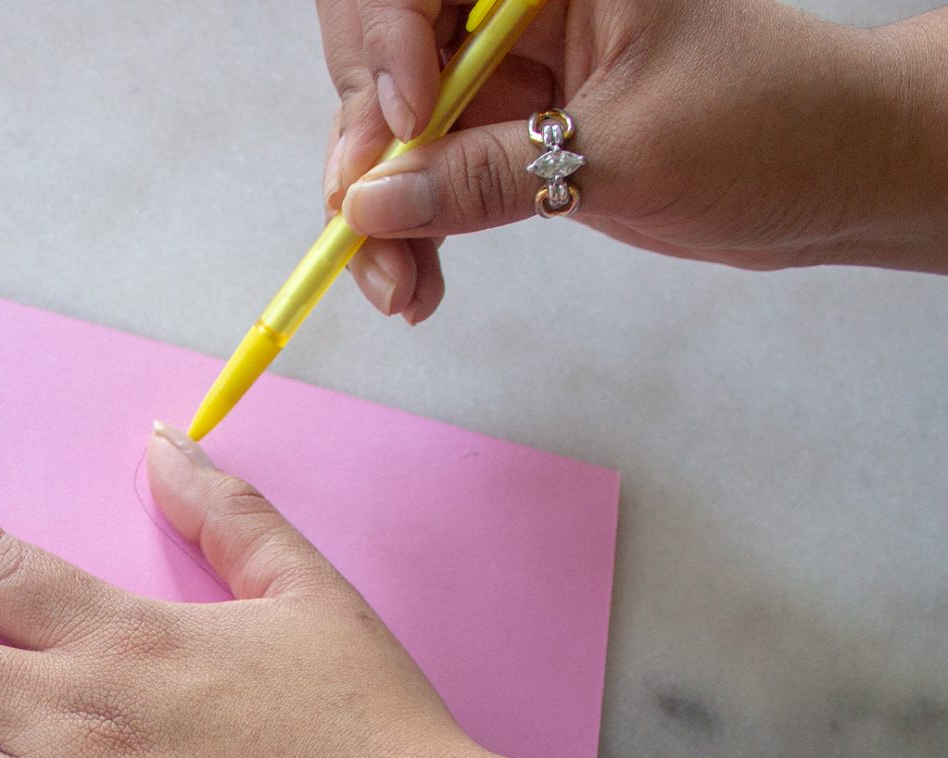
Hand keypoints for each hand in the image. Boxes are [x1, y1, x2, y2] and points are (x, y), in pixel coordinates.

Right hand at [320, 0, 947, 322]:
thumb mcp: (626, 152)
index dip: (383, 47)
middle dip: (360, 148)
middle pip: (380, 57)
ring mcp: (505, 69)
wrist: (837, 174)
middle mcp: (516, 7)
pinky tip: (417, 283)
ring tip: (401, 289)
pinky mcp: (503, 128)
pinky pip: (420, 173)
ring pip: (387, 128)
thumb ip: (489, 175)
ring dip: (376, 212)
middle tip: (365, 231)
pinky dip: (408, 231)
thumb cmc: (773, 125)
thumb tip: (371, 202)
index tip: (397, 126)